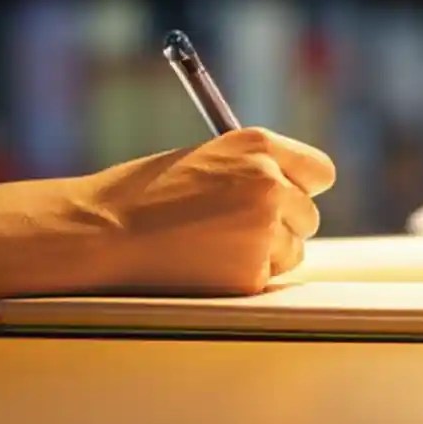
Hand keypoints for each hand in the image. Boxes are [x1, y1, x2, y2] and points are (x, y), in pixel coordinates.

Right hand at [75, 127, 334, 295]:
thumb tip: (294, 193)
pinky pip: (268, 278)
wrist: (102, 232)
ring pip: (293, 250)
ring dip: (265, 253)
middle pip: (309, 215)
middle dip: (283, 225)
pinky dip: (243, 277)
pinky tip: (203, 265)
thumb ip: (254, 170)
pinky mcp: (252, 272)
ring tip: (211, 246)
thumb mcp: (206, 160)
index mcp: (258, 145)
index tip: (290, 197)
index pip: (320, 171)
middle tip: (236, 230)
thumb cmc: (144, 194)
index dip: (303, 187)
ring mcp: (264, 228)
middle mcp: (270, 182)